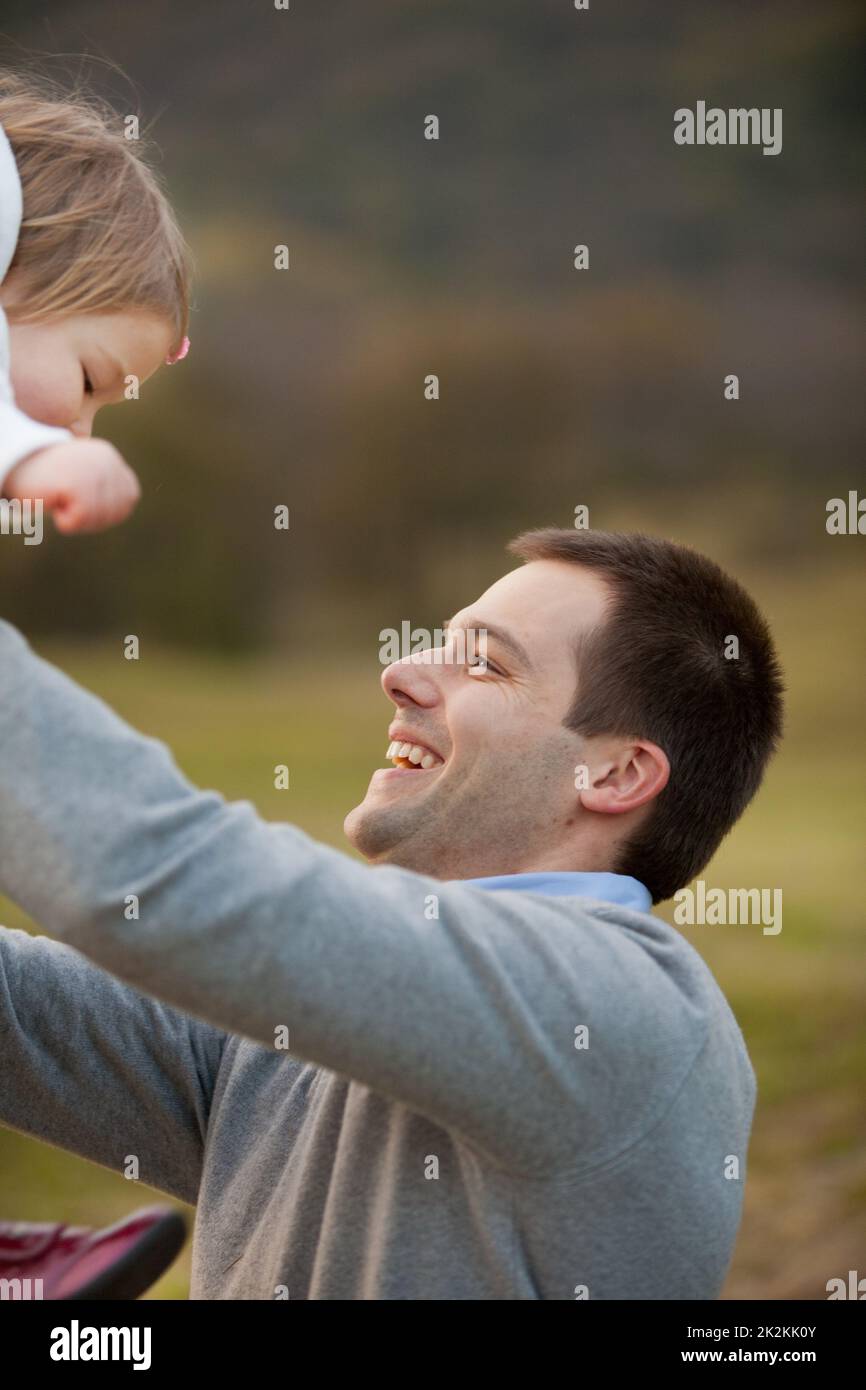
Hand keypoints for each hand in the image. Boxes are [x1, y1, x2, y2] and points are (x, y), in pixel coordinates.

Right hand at [3, 439, 140, 532]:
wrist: (12, 466)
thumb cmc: (45, 479)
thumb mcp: (83, 480)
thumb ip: (108, 491)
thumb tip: (127, 507)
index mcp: (110, 457)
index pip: (129, 498)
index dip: (107, 510)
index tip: (80, 500)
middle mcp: (106, 460)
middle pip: (114, 512)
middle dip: (91, 518)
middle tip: (66, 502)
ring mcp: (92, 471)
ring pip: (97, 519)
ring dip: (76, 520)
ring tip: (60, 500)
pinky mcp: (76, 484)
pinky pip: (79, 521)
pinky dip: (65, 522)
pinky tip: (54, 503)